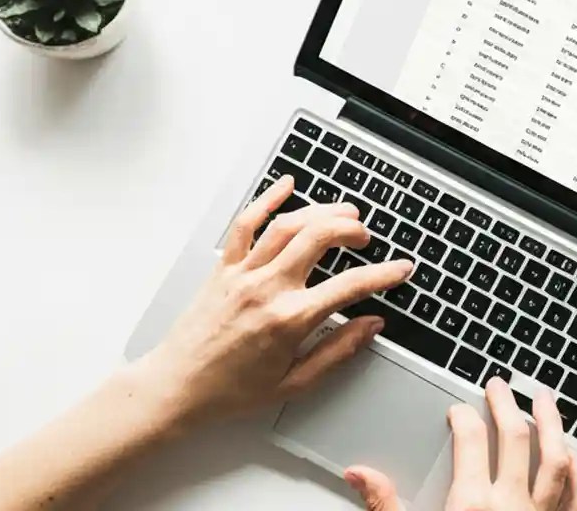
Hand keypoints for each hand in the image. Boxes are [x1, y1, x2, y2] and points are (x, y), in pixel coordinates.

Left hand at [135, 176, 411, 426]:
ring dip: (320, 211)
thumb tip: (369, 326)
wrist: (177, 387)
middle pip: (318, 238)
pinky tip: (287, 185)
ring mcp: (242, 273)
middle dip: (350, 229)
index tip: (400, 269)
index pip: (349, 286)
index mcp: (289, 320)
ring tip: (342, 213)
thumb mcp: (294, 383)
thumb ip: (337, 352)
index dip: (383, 274)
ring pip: (287, 225)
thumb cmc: (230, 391)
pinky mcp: (223, 268)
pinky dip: (267, 199)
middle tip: (365, 236)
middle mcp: (267, 289)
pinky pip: (245, 224)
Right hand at [345, 377, 576, 510]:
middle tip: (500, 386)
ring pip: (557, 459)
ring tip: (546, 400)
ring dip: (553, 424)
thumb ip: (385, 505)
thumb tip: (360, 473)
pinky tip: (574, 456)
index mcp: (471, 505)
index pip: (470, 439)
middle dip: (507, 405)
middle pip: (516, 437)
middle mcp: (512, 507)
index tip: (457, 410)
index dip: (463, 417)